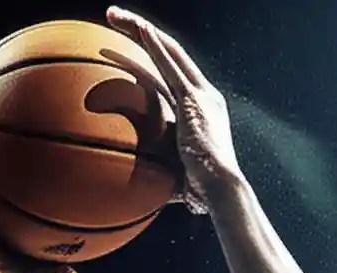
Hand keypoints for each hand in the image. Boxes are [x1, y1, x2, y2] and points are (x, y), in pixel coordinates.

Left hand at [106, 5, 242, 214]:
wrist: (220, 189)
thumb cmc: (201, 192)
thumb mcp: (175, 175)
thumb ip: (159, 171)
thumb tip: (138, 190)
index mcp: (201, 110)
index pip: (172, 75)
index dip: (150, 57)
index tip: (128, 48)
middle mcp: (204, 95)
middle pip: (170, 54)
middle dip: (141, 33)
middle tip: (115, 19)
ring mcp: (200, 94)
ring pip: (168, 50)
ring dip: (141, 30)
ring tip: (115, 15)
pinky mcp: (192, 99)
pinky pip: (168, 65)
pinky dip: (153, 44)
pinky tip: (137, 28)